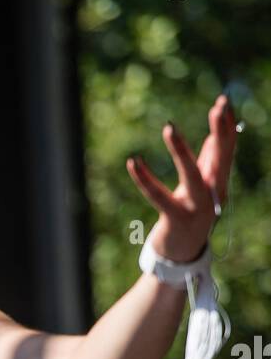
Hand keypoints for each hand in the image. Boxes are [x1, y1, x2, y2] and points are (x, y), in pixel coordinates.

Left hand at [127, 94, 238, 262]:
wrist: (181, 257)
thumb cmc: (190, 217)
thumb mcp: (200, 187)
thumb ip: (207, 163)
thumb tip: (213, 137)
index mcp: (218, 183)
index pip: (227, 150)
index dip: (227, 126)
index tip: (223, 102)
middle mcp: (213, 195)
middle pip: (220, 159)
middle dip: (221, 131)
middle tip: (219, 105)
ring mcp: (196, 209)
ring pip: (191, 176)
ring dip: (181, 151)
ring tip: (169, 127)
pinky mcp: (176, 220)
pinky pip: (158, 197)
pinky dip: (144, 180)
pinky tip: (132, 163)